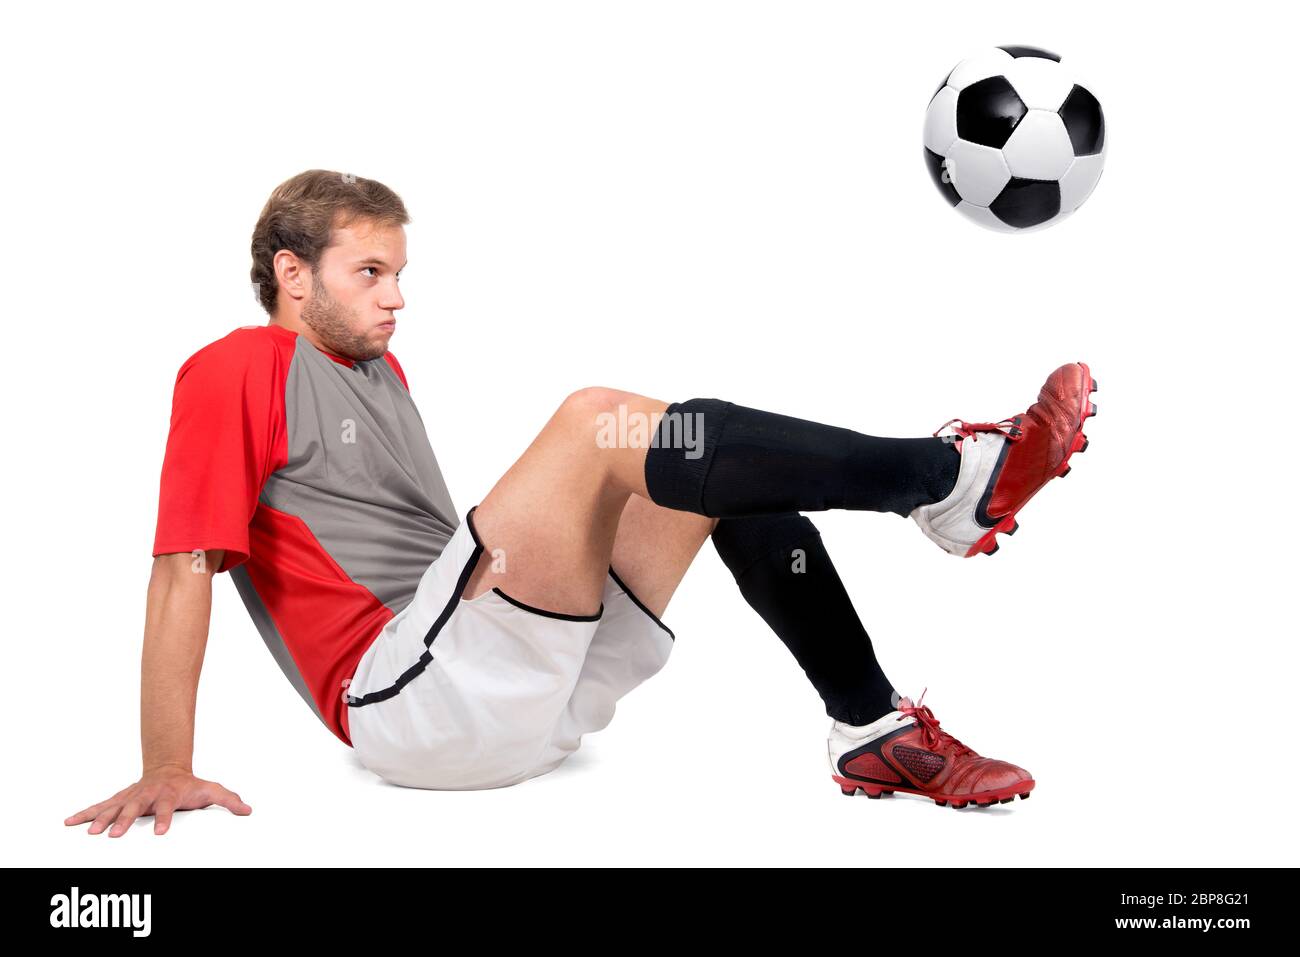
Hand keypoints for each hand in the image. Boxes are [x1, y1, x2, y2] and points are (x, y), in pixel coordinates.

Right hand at [64, 765, 251, 836]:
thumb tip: (247, 810)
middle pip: (135, 807)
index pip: (167, 807)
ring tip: (90, 832)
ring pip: (113, 807)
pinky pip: (99, 806)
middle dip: (124, 820)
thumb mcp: (211, 790)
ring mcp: (131, 796)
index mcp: (169, 794)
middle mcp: (147, 795)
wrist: (169, 768)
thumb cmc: (189, 784)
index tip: (160, 832)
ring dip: (101, 819)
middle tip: (114, 835)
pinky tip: (69, 822)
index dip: (164, 818)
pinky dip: (85, 813)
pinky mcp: (119, 799)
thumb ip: (228, 800)